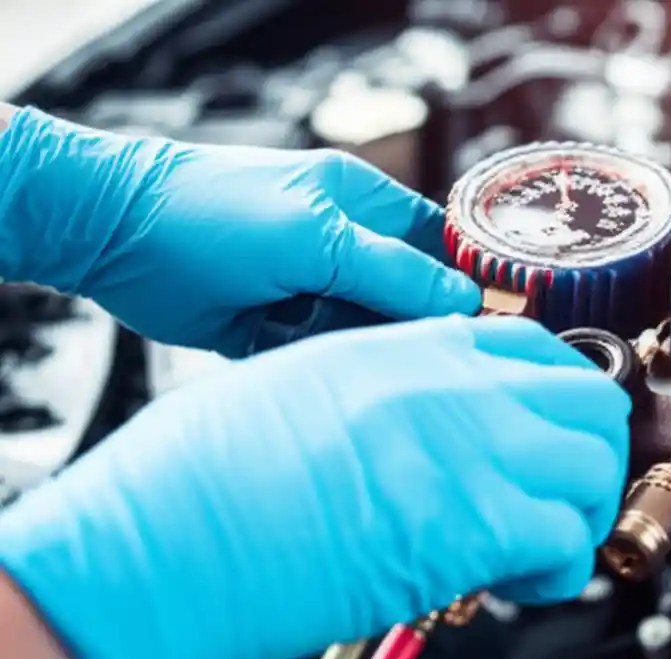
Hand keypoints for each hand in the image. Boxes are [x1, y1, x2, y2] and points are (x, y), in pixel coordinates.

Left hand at [0, 107, 478, 356]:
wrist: (109, 236)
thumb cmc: (214, 215)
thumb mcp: (317, 239)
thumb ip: (393, 270)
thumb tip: (466, 300)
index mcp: (364, 204)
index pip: (438, 246)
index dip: (463, 282)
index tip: (486, 327)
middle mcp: (344, 245)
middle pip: (407, 296)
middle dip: (412, 327)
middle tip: (425, 362)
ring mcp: (310, 288)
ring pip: (366, 332)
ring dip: (363, 351)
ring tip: (353, 362)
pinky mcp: (277, 328)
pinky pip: (321, 356)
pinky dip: (319, 367)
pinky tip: (313, 367)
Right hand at [0, 316, 629, 658]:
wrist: (155, 540)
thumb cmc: (198, 476)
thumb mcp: (303, 388)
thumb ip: (385, 394)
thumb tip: (428, 431)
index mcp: (410, 349)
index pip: (537, 351)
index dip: (561, 400)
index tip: (554, 438)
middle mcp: (453, 385)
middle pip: (590, 401)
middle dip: (591, 454)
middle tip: (561, 498)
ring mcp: (469, 449)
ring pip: (595, 466)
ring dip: (582, 512)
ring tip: (539, 547)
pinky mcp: (470, 526)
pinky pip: (568, 540)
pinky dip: (562, 569)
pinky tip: (522, 582)